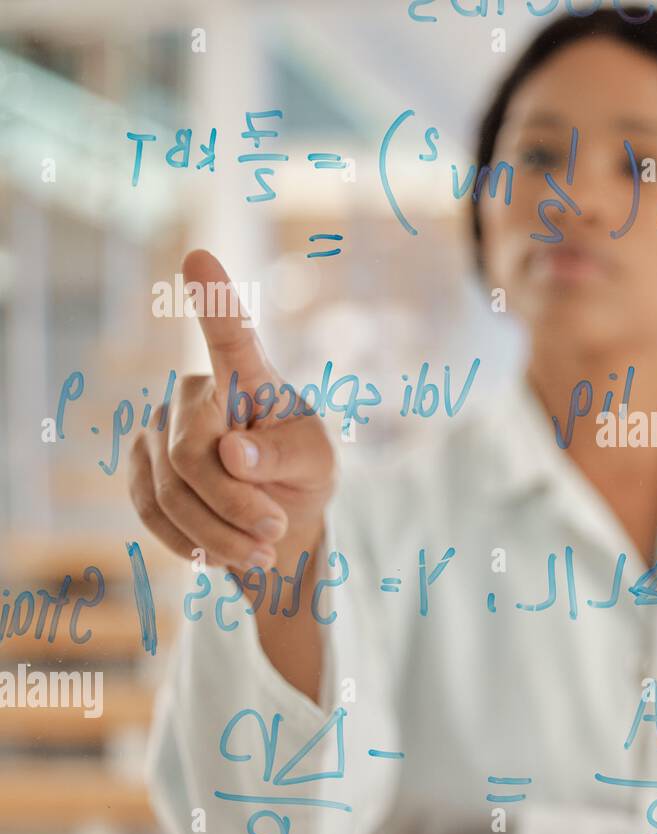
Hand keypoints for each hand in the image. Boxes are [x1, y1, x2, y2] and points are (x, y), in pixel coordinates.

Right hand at [128, 250, 336, 573]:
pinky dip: (192, 542)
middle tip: (273, 529)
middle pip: (194, 454)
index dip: (214, 301)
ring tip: (262, 549)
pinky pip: (152, 511)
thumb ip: (284, 455)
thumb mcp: (316, 465)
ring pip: (170, 491)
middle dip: (234, 504)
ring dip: (219, 533)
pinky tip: (222, 551)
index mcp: (250, 377)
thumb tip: (232, 452)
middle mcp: (197, 391)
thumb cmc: (303, 476)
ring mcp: (160, 425)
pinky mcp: (139, 463)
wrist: (274, 519)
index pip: (231, 338)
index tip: (200, 258)